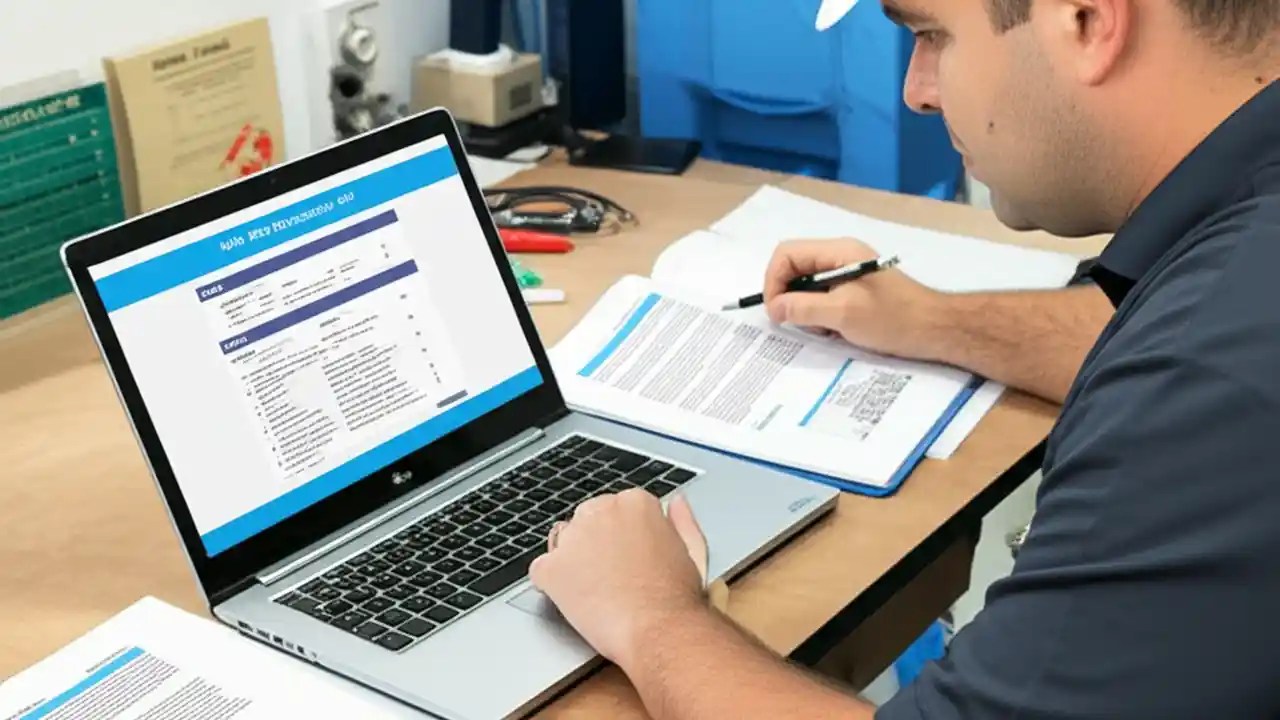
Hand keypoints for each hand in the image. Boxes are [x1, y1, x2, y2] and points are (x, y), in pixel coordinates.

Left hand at [529, 490, 709, 667]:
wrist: (658, 629)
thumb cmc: (677, 598)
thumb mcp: (692, 549)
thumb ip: (681, 520)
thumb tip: (676, 502)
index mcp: (634, 503)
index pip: (615, 510)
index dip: (621, 538)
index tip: (628, 559)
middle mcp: (600, 511)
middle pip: (586, 521)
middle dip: (594, 545)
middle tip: (612, 578)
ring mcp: (572, 538)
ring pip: (562, 543)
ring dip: (573, 561)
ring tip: (596, 591)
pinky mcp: (552, 567)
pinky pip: (542, 570)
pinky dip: (553, 585)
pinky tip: (577, 601)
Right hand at [764, 239, 945, 360]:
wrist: (935, 330)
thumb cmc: (892, 319)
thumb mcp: (843, 314)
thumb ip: (803, 308)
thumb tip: (774, 308)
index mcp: (838, 251)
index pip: (786, 254)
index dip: (773, 281)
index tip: (776, 312)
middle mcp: (840, 256)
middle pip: (794, 268)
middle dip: (788, 297)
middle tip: (799, 323)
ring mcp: (847, 272)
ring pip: (806, 285)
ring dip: (805, 309)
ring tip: (823, 329)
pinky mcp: (853, 290)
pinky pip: (821, 297)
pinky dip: (819, 315)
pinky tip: (834, 330)